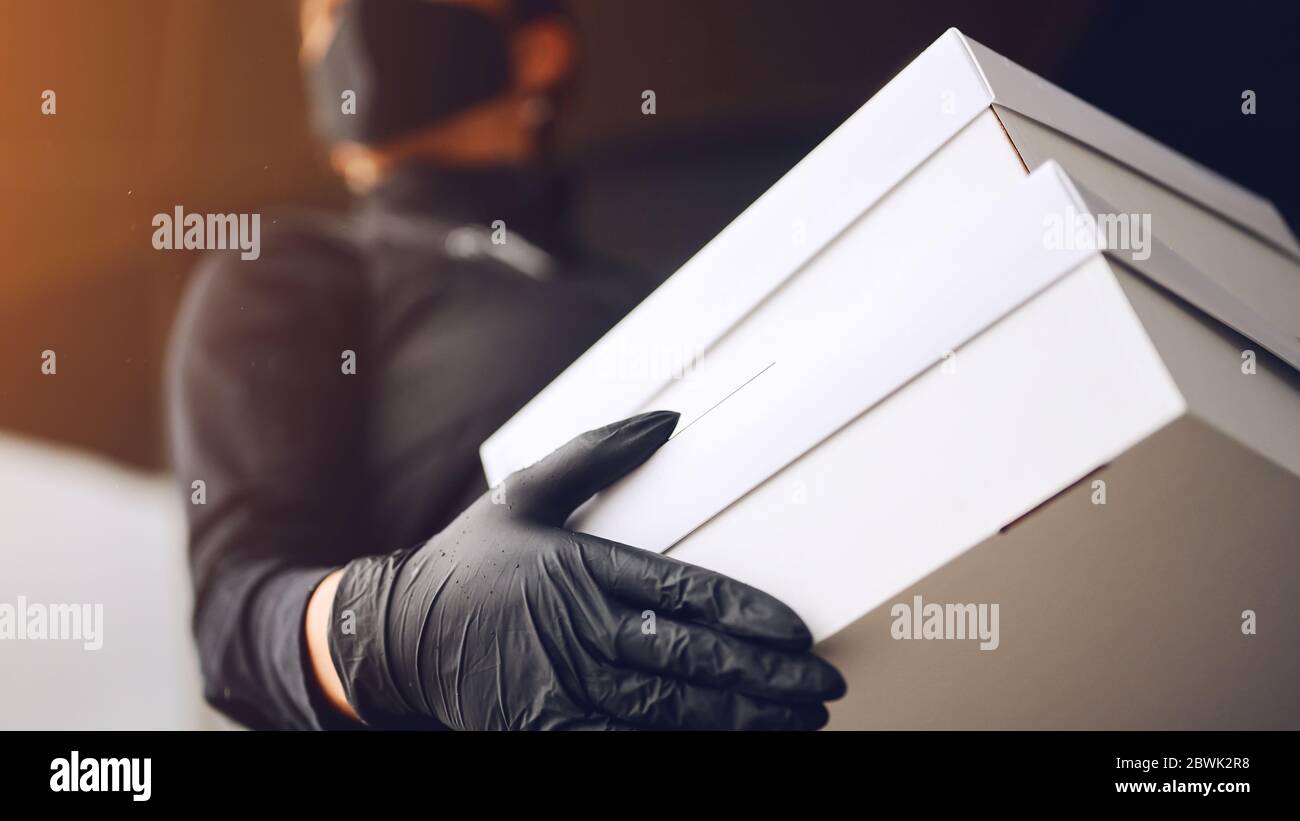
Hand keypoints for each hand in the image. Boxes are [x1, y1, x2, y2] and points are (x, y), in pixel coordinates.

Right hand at [327, 411, 845, 728]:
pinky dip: (681, 746)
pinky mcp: (548, 726)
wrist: (399, 636)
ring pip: (670, 709)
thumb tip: (667, 417)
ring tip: (800, 719)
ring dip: (742, 717)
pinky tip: (731, 744)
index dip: (746, 614)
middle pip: (690, 657)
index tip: (799, 631)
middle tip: (823, 684)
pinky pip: (626, 742)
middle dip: (765, 675)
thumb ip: (595, 455)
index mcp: (581, 567)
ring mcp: (565, 685)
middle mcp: (580, 629)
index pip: (682, 593)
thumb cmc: (471, 561)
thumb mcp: (523, 492)